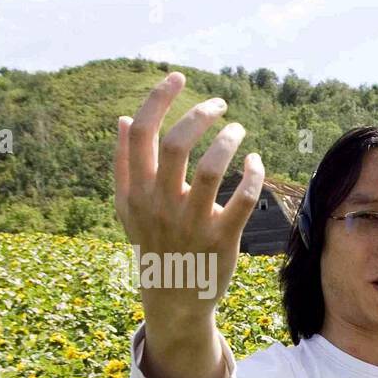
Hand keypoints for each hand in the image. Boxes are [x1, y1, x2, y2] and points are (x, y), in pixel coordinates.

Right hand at [114, 71, 262, 317]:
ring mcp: (190, 222)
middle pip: (177, 144)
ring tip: (238, 130)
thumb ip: (124, 164)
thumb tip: (122, 120)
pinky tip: (255, 163)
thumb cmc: (155, 245)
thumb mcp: (129, 208)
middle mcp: (160, 203)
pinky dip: (252, 175)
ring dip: (228, 141)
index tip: (178, 77)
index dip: (158, 98)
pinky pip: (241, 200)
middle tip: (219, 104)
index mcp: (136, 190)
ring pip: (209, 168)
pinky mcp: (221, 239)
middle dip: (200, 114)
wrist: (173, 300)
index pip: (141, 132)